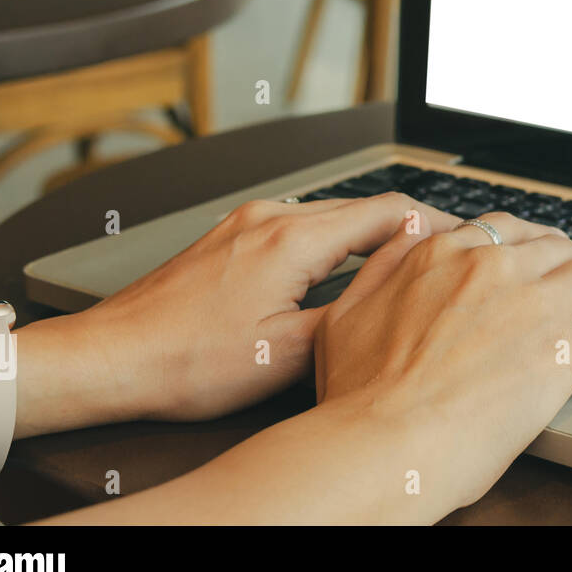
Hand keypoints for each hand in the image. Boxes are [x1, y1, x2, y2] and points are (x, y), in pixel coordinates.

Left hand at [18, 193, 456, 435]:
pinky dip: (328, 246)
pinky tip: (334, 276)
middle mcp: (270, 217)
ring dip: (365, 239)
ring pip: (328, 219)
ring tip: (394, 272)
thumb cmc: (183, 362)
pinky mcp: (229, 237)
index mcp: (292, 239)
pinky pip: (296, 229)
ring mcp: (246, 222)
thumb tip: (391, 305)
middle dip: (405, 232)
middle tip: (439, 261)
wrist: (110, 358)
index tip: (460, 241)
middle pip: (361, 209)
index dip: (433, 224)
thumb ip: (350, 319)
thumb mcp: (286, 356)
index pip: (387, 210)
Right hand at [313, 210, 571, 519]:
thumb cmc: (358, 395)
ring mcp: (534, 307)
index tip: (546, 253)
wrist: (379, 442)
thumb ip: (384, 264)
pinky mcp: (565, 353)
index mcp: (444, 255)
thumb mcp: (349, 310)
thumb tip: (406, 236)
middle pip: (559, 249)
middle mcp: (494, 268)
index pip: (505, 231)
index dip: (534, 242)